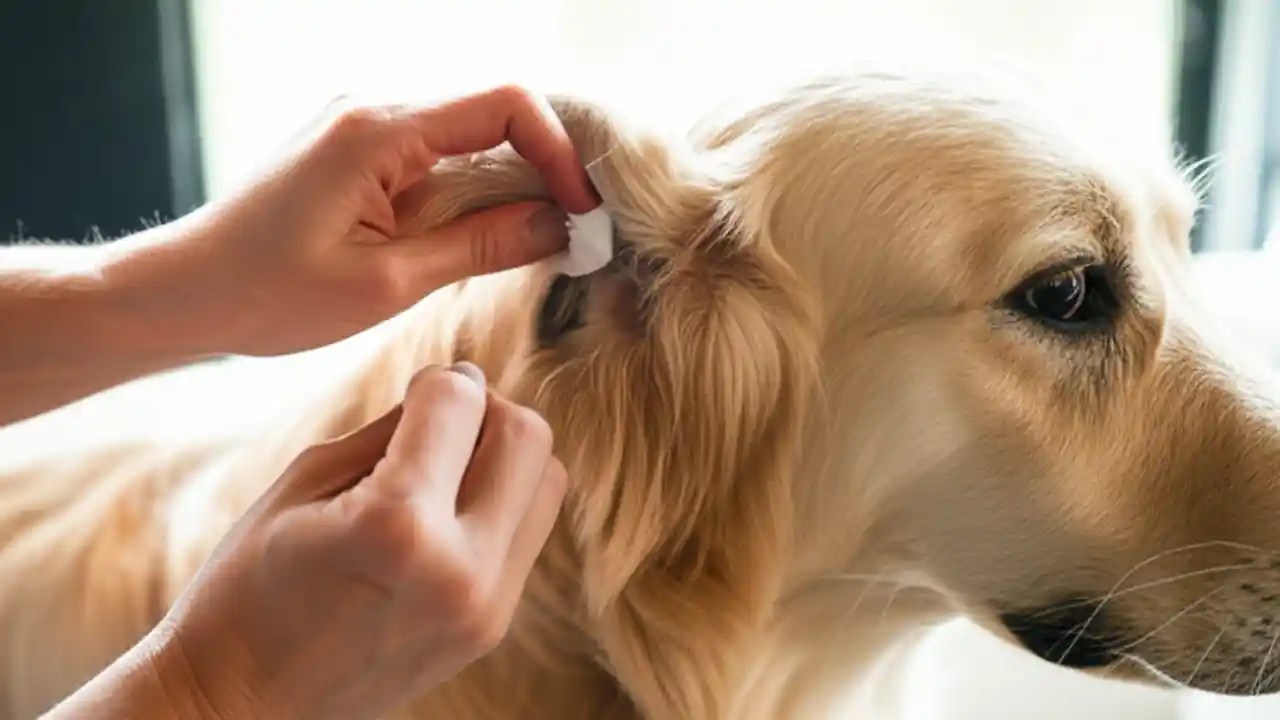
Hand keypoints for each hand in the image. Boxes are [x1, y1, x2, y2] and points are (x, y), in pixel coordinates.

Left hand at [120, 85, 598, 355]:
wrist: (182, 293)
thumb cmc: (268, 293)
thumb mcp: (387, 283)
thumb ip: (479, 247)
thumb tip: (557, 226)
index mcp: (380, 130)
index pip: (505, 104)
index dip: (558, 152)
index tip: (580, 210)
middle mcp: (372, 109)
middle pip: (491, 113)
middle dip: (540, 169)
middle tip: (570, 232)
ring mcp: (360, 126)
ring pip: (465, 135)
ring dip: (506, 182)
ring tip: (530, 242)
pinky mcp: (353, 151)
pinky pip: (432, 154)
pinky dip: (468, 189)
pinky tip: (477, 237)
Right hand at [137, 364, 566, 719]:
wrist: (243, 704)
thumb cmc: (249, 585)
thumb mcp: (306, 483)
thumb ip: (394, 428)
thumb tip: (461, 386)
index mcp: (398, 525)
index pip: (462, 403)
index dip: (439, 379)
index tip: (416, 386)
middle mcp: (461, 569)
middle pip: (529, 436)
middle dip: (487, 408)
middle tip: (440, 418)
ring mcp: (487, 606)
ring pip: (547, 481)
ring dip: (506, 454)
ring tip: (446, 464)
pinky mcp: (494, 627)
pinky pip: (531, 530)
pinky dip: (503, 500)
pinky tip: (449, 509)